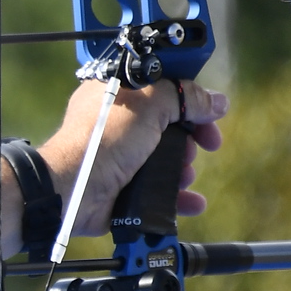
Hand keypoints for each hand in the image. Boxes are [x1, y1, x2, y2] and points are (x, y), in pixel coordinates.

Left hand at [41, 78, 227, 236]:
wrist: (74, 188)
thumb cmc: (102, 140)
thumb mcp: (148, 105)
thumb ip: (184, 97)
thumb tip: (216, 101)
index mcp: (117, 94)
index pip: (161, 88)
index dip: (188, 98)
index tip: (208, 110)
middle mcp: (118, 124)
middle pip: (169, 125)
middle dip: (191, 136)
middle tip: (206, 143)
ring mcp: (119, 157)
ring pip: (165, 159)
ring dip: (183, 167)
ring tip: (184, 172)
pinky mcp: (123, 187)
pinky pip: (158, 190)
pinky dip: (179, 197)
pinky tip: (194, 202)